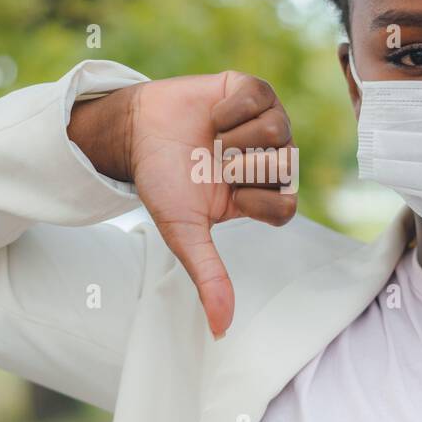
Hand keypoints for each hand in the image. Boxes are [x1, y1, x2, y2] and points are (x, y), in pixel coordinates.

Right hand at [68, 73, 297, 337]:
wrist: (134, 133)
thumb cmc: (162, 183)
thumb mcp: (185, 233)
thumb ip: (209, 276)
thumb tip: (221, 330)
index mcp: (258, 195)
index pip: (287, 207)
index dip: (258, 201)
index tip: (226, 194)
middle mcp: (267, 160)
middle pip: (287, 167)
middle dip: (243, 168)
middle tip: (215, 164)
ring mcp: (262, 123)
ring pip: (280, 130)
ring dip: (239, 138)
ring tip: (213, 139)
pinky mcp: (249, 91)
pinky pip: (261, 96)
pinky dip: (232, 108)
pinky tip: (213, 115)